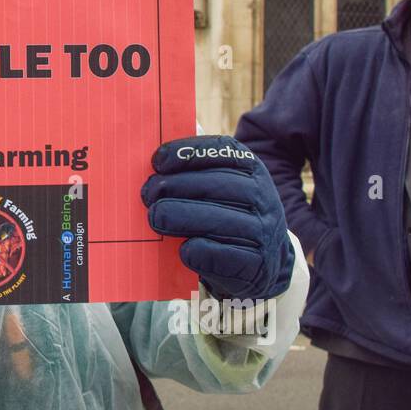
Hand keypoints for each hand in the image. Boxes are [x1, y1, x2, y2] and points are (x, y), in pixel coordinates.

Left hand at [140, 135, 292, 300]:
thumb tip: (161, 146)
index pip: (223, 151)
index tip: (157, 162)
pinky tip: (182, 248)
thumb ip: (196, 166)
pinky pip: (224, 256)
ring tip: (155, 217)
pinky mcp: (256, 263)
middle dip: (175, 187)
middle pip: (216, 185)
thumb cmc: (227, 214)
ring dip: (180, 217)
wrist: (263, 261)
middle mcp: (262, 197)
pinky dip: (199, 251)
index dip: (187, 153)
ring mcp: (263, 231)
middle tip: (147, 194)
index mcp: (251, 169)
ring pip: (218, 220)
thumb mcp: (220, 184)